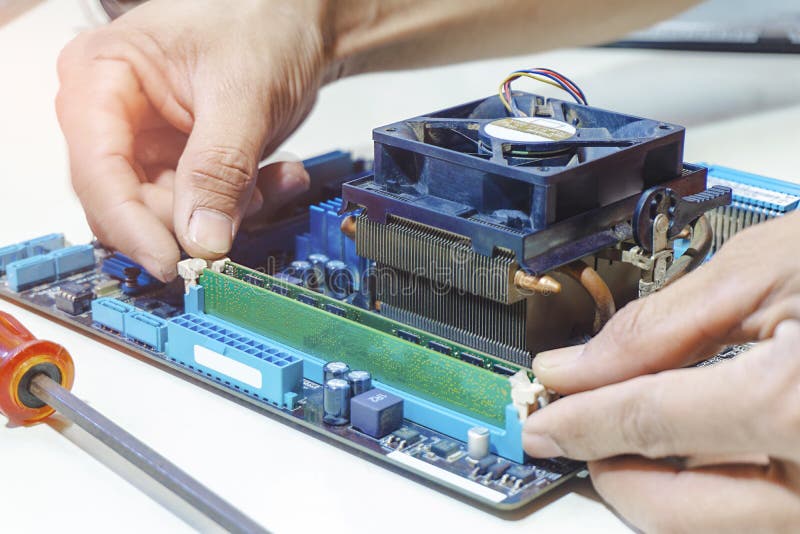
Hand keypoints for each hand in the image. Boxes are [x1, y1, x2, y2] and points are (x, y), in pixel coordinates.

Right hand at [56, 0, 327, 279]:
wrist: (297, 19)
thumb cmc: (258, 21)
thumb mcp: (241, 93)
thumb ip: (220, 168)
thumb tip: (202, 238)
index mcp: (101, 79)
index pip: (97, 170)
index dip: (130, 225)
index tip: (170, 262)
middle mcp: (116, 119)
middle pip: (128, 204)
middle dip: (188, 223)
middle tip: (237, 228)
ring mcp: (151, 146)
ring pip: (171, 216)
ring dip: (229, 214)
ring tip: (274, 182)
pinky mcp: (186, 166)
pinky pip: (206, 210)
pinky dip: (246, 205)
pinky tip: (281, 176)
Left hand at [523, 213, 799, 530]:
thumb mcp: (770, 266)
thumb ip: (662, 326)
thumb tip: (582, 366)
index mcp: (799, 405)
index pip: (648, 424)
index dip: (579, 418)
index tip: (542, 417)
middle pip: (674, 509)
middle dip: (610, 468)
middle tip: (576, 426)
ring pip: (715, 525)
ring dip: (656, 484)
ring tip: (629, 427)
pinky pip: (761, 513)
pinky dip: (711, 485)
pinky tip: (694, 439)